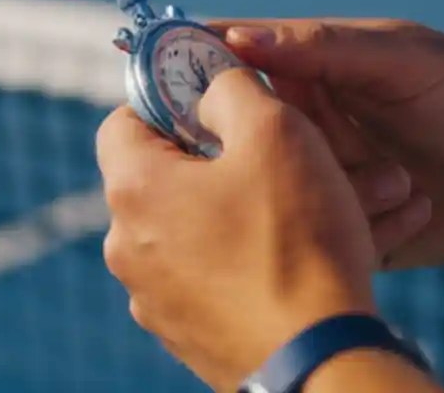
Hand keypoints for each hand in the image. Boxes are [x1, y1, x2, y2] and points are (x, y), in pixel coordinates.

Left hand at [96, 68, 377, 390]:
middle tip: (283, 152)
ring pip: (199, 228)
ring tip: (319, 203)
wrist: (322, 362)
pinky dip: (251, 257)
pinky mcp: (187, 335)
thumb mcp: (274, 131)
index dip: (168, 100)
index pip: (122, 121)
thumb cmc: (296, 240)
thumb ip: (231, 88)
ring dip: (249, 208)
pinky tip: (308, 253)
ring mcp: (154, 297)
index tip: (216, 100)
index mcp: (133, 189)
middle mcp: (127, 246)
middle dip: (224, 157)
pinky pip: (215, 277)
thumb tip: (210, 83)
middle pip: (165, 177)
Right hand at [216, 19, 443, 267]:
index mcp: (313, 69)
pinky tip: (415, 203)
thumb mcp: (402, 59)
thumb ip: (321, 46)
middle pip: (245, 131)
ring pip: (281, 188)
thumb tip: (235, 36)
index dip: (194, 62)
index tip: (156, 72)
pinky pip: (322, 232)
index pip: (235, 58)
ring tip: (396, 174)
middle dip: (260, 143)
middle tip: (300, 145)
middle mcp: (309, 123)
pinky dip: (362, 224)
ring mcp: (325, 176)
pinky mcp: (348, 226)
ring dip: (333, 186)